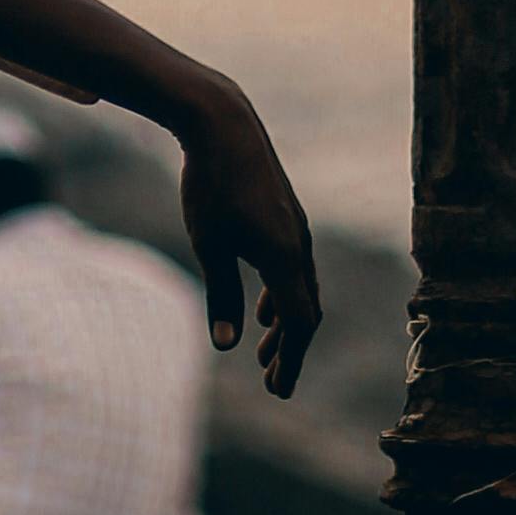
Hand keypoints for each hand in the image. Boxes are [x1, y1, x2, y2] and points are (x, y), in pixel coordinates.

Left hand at [177, 83, 320, 398]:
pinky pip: (294, 269)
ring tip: (266, 351)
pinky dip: (283, 296)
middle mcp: (299, 245)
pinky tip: (264, 310)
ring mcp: (295, 229)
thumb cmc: (211, 185)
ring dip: (286, 325)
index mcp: (284, 257)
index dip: (291, 361)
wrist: (223, 123)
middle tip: (273, 382)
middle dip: (290, 351)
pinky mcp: (286, 217)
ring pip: (301, 290)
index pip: (300, 324)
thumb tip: (225, 347)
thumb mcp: (209, 245)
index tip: (277, 390)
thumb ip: (220, 295)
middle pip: (306, 312)